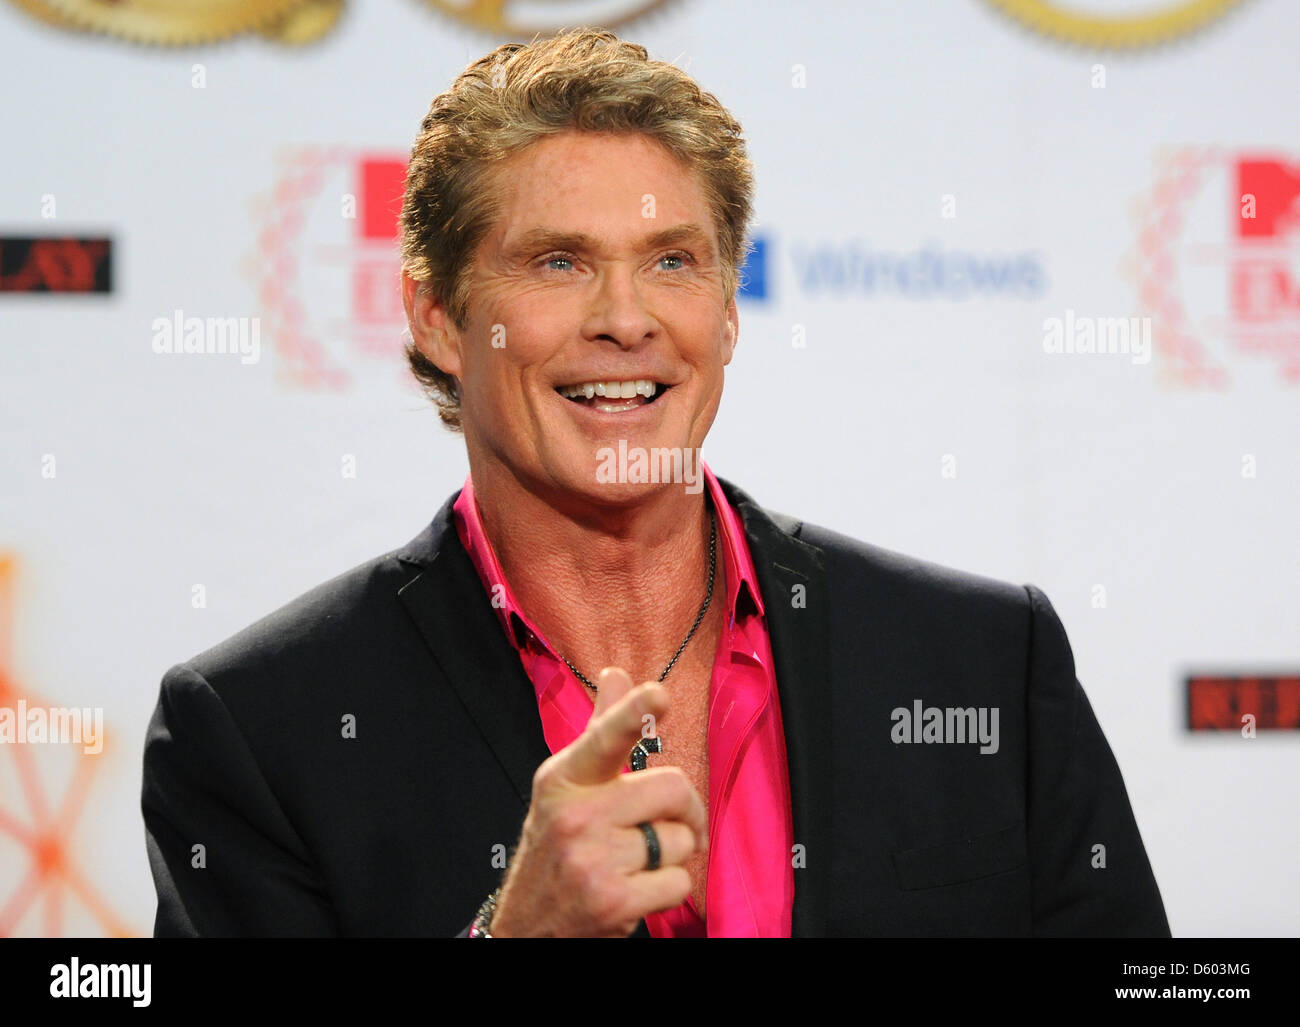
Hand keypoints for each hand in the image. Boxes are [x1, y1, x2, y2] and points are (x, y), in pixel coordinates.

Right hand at [490, 667, 707, 936]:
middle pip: (672, 787)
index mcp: (564, 778)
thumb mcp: (567, 788)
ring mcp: (593, 860)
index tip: (658, 696)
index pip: (603, 738)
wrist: (526, 926)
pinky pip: (678, 881)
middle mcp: (575, 815)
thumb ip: (600, 733)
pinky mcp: (613, 901)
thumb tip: (617, 675)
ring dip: (672, 855)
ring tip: (636, 863)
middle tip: (670, 825)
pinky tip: (637, 890)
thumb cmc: (555, 848)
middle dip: (685, 810)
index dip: (634, 714)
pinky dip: (668, 889)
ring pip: (681, 839)